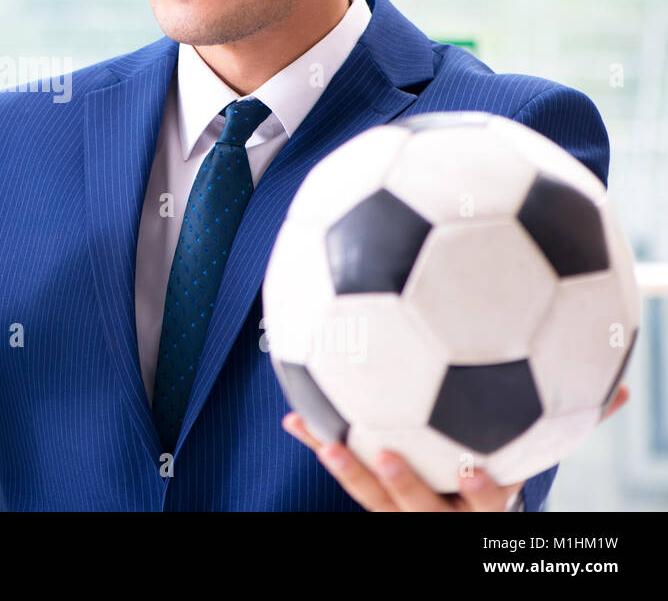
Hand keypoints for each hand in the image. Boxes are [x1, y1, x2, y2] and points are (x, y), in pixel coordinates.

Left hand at [282, 383, 630, 510]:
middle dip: (404, 486)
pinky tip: (293, 419)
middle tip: (382, 452)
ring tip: (322, 439)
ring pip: (373, 500)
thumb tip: (620, 385)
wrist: (469, 527)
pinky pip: (345, 478)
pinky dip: (320, 444)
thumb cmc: (505, 472)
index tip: (469, 466)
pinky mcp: (374, 501)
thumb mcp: (535, 459)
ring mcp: (404, 513)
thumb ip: (572, 423)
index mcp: (484, 505)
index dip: (478, 490)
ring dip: (345, 469)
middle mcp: (442, 515)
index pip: (488, 504)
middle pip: (421, 511)